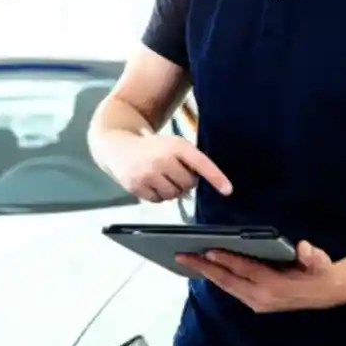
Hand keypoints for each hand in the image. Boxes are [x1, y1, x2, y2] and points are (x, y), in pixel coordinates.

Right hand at [107, 134, 232, 202]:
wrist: (117, 145)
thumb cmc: (152, 147)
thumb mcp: (172, 144)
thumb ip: (189, 162)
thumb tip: (194, 189)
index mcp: (175, 145)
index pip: (201, 163)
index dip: (216, 177)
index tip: (228, 190)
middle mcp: (161, 158)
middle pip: (189, 184)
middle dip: (185, 181)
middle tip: (173, 171)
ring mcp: (148, 174)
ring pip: (174, 194)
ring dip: (172, 189)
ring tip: (162, 176)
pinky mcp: (136, 186)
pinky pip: (159, 201)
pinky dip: (159, 195)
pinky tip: (151, 182)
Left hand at [175, 241, 345, 312]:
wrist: (327, 292)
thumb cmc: (320, 272)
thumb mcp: (320, 262)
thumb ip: (313, 256)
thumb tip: (305, 249)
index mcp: (273, 285)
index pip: (244, 269)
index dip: (225, 259)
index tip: (207, 249)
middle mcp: (260, 297)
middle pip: (227, 280)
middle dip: (203, 268)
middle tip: (181, 256)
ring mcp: (256, 302)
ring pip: (226, 286)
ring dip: (206, 273)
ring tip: (187, 260)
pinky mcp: (255, 303)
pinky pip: (231, 289)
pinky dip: (217, 278)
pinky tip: (206, 269)